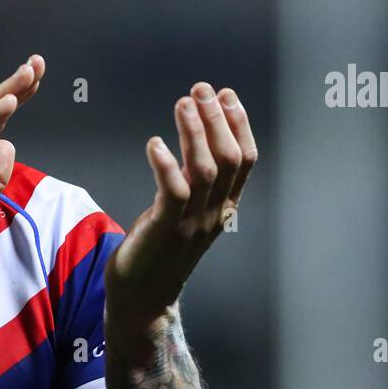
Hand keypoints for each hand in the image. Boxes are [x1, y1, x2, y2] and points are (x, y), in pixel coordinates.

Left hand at [105, 81, 256, 325]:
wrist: (143, 300)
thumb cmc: (159, 252)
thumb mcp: (184, 213)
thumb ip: (192, 184)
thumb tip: (190, 142)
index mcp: (224, 208)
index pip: (244, 160)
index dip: (238, 124)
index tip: (226, 94)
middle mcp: (214, 214)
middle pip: (228, 159)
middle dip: (217, 119)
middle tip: (201, 89)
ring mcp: (191, 224)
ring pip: (204, 170)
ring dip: (194, 132)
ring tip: (182, 103)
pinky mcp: (165, 231)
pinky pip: (172, 193)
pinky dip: (166, 165)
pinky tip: (154, 143)